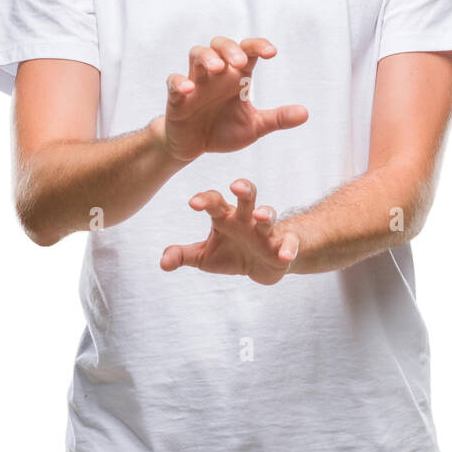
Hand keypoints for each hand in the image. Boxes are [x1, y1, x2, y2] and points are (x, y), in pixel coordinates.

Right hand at [157, 36, 307, 163]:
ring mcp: (195, 82)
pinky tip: (188, 89)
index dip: (258, 46)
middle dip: (230, 49)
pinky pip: (173, 82)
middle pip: (220, 44)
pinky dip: (179, 82)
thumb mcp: (255, 127)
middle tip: (240, 62)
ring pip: (196, 54)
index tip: (272, 52)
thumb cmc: (224, 130)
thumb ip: (278, 118)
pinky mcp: (176, 98)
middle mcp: (216, 74)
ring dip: (207, 57)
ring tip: (217, 69)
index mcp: (237, 77)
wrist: (193, 147)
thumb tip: (305, 113)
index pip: (248, 51)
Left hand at [160, 178, 299, 284]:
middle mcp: (246, 219)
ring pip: (269, 215)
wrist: (264, 265)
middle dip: (243, 189)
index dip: (205, 200)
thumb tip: (163, 262)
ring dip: (266, 214)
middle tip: (236, 186)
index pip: (215, 202)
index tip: (192, 203)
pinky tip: (285, 255)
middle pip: (247, 197)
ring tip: (260, 216)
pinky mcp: (283, 245)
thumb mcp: (204, 257)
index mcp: (225, 218)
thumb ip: (183, 256)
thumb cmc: (232, 253)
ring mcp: (267, 231)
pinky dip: (288, 248)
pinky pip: (288, 243)